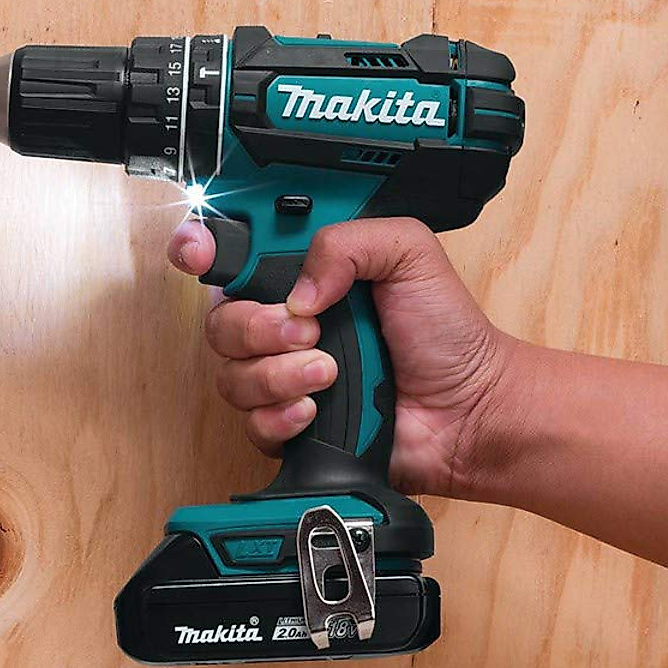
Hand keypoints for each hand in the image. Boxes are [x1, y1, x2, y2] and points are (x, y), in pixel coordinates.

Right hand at [167, 217, 518, 496]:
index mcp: (305, 274)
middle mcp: (286, 324)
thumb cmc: (446, 333)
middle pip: (221, 320)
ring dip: (277, 374)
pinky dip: (279, 416)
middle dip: (257, 328)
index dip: (201, 249)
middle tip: (309, 331)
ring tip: (328, 374)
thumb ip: (348, 242)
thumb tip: (296, 290)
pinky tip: (314, 413)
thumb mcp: (409, 253)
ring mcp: (284, 375)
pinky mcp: (290, 425)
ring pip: (231, 375)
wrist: (468, 410)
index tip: (198, 252)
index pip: (232, 253)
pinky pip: (251, 422)